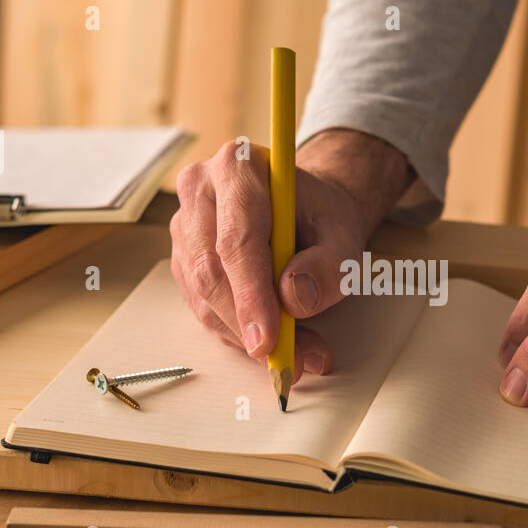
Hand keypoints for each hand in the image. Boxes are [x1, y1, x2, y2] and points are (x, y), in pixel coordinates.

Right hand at [170, 128, 410, 372]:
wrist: (304, 208)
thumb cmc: (321, 216)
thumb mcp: (344, 235)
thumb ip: (329, 265)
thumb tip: (292, 298)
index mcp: (238, 167)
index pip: (237, 239)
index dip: (251, 295)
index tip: (268, 340)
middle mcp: (200, 190)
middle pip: (211, 270)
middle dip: (247, 323)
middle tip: (286, 360)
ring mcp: (184, 224)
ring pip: (203, 295)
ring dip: (244, 334)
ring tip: (295, 353)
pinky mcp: (183, 257)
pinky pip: (201, 306)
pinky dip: (236, 331)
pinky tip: (271, 338)